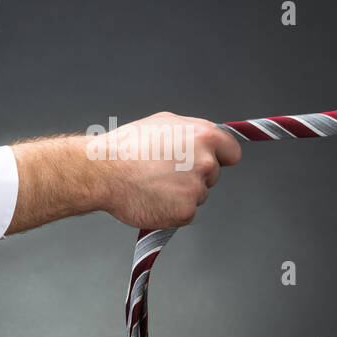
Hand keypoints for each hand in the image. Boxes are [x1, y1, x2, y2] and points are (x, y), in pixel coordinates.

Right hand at [88, 111, 241, 228]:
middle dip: (194, 175)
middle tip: (165, 172)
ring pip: (198, 195)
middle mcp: (206, 162)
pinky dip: (172, 210)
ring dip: (181, 194)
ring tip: (154, 184)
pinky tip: (153, 199)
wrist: (104, 171)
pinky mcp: (186, 212)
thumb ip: (191, 132)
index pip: (232, 153)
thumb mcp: (164, 123)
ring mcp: (197, 189)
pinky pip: (185, 213)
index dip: (221, 158)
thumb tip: (205, 139)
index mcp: (205, 137)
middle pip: (213, 175)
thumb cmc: (128, 147)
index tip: (212, 162)